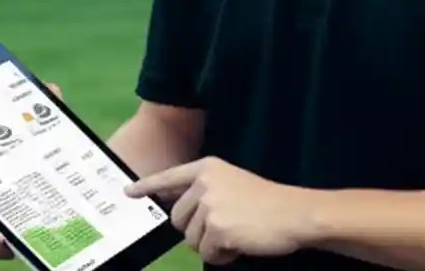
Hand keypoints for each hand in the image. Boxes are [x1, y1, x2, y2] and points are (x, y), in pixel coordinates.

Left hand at [125, 156, 314, 264]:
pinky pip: (207, 253)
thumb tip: (180, 214)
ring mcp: (210, 206)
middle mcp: (204, 183)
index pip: (169, 177)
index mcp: (207, 168)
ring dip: (211, 245)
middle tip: (225, 228)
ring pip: (190, 239)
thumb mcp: (232, 184)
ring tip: (237, 233)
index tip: (128, 192)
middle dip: (196, 231)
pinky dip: (222, 256)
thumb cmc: (268, 203)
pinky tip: (240, 244)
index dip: (147, 186)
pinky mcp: (217, 229)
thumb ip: (206, 192)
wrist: (295, 214)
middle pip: (177, 219)